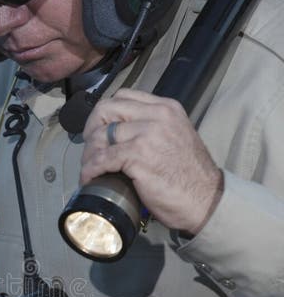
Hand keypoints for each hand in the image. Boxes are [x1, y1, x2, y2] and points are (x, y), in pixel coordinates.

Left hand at [80, 89, 222, 234]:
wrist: (206, 200)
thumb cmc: (191, 177)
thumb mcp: (176, 137)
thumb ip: (154, 128)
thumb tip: (123, 134)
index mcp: (166, 108)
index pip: (123, 96)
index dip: (105, 114)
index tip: (99, 130)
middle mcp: (157, 115)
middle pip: (106, 108)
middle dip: (91, 129)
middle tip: (90, 149)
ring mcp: (147, 134)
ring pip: (101, 134)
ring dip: (89, 154)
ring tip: (90, 169)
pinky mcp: (138, 156)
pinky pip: (101, 158)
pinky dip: (90, 169)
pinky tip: (90, 178)